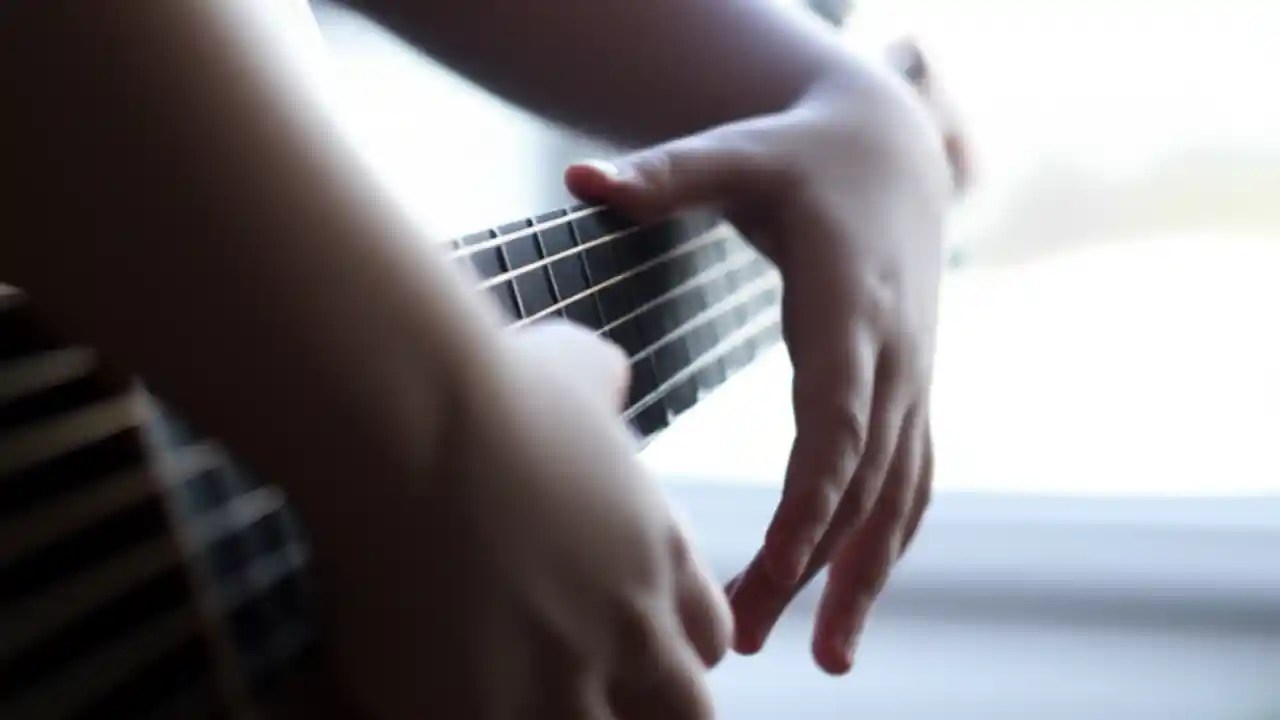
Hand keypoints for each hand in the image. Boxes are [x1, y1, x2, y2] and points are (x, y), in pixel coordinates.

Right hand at [297, 321, 729, 718]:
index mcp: (659, 554)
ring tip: (506, 689)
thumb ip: (603, 385)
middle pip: (684, 712)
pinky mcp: (482, 716)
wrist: (409, 426)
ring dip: (559, 714)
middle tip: (584, 682)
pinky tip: (437, 696)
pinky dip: (471, 718)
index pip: (709, 638)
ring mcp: (561, 682)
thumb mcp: (576, 369)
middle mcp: (629, 628)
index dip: (672, 644)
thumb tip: (607, 378)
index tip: (627, 636)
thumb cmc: (488, 383)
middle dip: (647, 704)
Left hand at [565, 61, 949, 674]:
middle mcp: (891, 356)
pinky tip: (852, 601)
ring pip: (900, 498)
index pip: (837, 422)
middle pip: (863, 482)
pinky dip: (885, 547)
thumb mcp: (738, 152)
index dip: (810, 502)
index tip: (771, 571)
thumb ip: (665, 175)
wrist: (892, 152)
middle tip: (743, 637)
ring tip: (829, 660)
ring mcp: (909, 380)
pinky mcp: (909, 394)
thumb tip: (579, 178)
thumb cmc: (803, 156)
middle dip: (813, 567)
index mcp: (848, 307)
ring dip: (865, 580)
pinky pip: (908, 484)